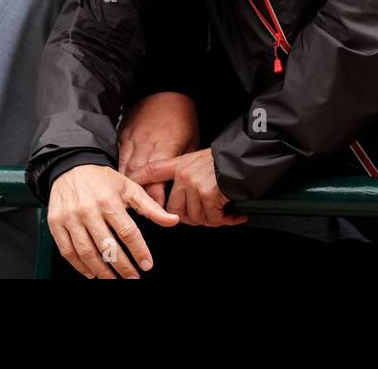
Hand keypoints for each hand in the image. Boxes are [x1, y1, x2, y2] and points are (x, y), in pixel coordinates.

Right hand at [47, 164, 177, 278]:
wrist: (71, 167)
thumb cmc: (102, 179)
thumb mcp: (129, 188)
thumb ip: (151, 207)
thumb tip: (173, 220)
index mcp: (108, 200)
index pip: (127, 232)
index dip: (139, 251)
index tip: (147, 265)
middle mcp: (88, 210)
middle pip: (107, 246)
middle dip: (122, 267)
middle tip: (132, 278)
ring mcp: (70, 218)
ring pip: (86, 253)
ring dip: (101, 271)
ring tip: (113, 279)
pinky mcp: (56, 224)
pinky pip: (67, 251)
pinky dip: (79, 266)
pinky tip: (91, 273)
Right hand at [118, 92, 198, 205]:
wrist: (166, 88)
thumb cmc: (182, 115)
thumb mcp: (191, 140)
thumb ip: (182, 165)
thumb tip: (182, 189)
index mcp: (165, 147)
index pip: (157, 181)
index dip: (156, 201)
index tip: (159, 213)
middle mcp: (145, 145)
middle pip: (137, 180)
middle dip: (138, 199)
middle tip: (142, 213)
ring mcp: (131, 140)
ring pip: (124, 171)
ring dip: (126, 188)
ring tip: (128, 203)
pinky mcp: (122, 135)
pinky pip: (118, 158)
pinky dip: (119, 173)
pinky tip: (119, 184)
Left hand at [127, 149, 246, 227]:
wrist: (248, 157)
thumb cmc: (229, 160)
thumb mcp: (203, 160)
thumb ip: (189, 176)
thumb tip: (186, 200)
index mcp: (181, 164)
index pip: (153, 170)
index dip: (139, 179)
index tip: (129, 184)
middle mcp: (184, 174)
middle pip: (175, 210)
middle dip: (193, 218)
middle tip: (209, 215)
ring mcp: (194, 183)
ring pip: (196, 217)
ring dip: (213, 220)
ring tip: (225, 212)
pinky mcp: (207, 192)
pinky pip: (212, 218)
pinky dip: (225, 219)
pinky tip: (235, 214)